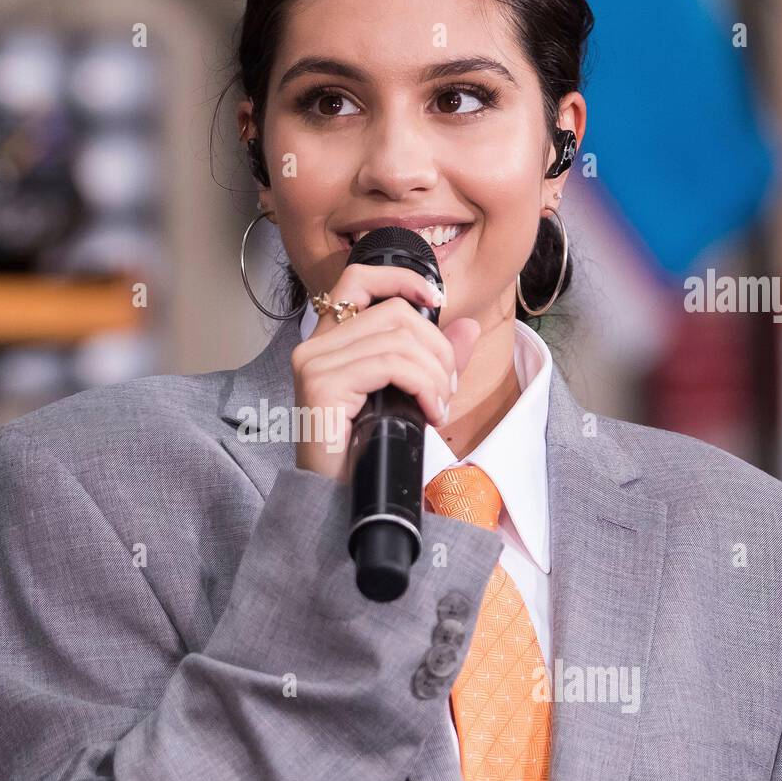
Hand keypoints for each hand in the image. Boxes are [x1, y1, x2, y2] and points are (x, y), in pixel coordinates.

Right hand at [291, 266, 480, 484]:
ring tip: (438, 406)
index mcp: (330, 343)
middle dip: (437, 348)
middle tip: (447, 389)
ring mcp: (314, 364)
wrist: (340, 502)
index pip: (357, 279)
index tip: (435, 298)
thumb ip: (433, 360)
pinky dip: (422, 385)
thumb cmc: (367, 453)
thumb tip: (467, 327)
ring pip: (398, 339)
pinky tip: (429, 412)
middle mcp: (314, 346)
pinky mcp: (322, 385)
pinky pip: (390, 364)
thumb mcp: (408, 398)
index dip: (400, 278)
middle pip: (393, 312)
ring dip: (435, 373)